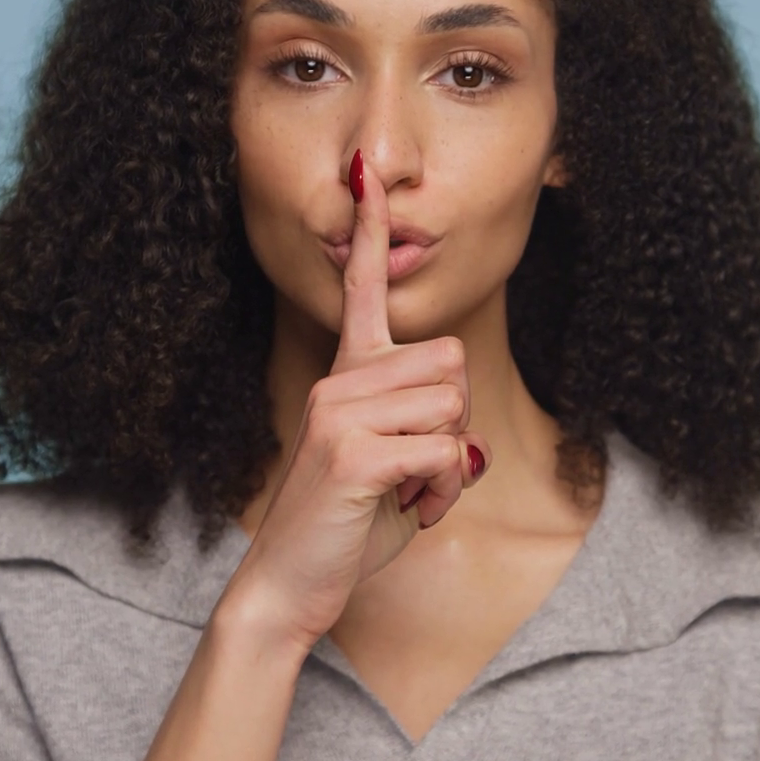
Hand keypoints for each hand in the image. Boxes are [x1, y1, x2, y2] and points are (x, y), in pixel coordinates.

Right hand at [220, 149, 490, 650]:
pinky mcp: (351, 452)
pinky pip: (442, 451)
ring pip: (453, 407)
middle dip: (456, 424)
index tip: (367, 176)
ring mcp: (339, 413)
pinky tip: (407, 513)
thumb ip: (430, 443)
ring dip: (449, 466)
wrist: (288, 584)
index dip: (370, 234)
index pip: (359, 291)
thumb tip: (470, 448)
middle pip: (451, 362)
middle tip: (420, 474)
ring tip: (408, 497)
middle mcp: (338, 381)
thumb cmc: (345, 528)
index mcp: (345, 377)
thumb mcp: (396, 475)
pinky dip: (441, 493)